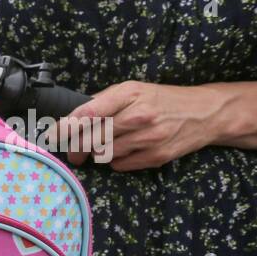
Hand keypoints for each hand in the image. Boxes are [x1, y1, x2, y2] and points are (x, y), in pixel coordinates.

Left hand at [55, 81, 227, 171]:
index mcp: (129, 94)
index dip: (64, 128)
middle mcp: (138, 115)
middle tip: (72, 153)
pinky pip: (120, 165)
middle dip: (75, 149)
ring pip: (103, 154)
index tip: (52, 137)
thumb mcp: (134, 90)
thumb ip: (103, 101)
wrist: (204, 113)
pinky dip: (115, 161)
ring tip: (104, 147)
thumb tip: (71, 118)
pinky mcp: (156, 156)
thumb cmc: (161, 100)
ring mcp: (148, 137)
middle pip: (91, 138)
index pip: (87, 113)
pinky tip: (124, 151)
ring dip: (97, 154)